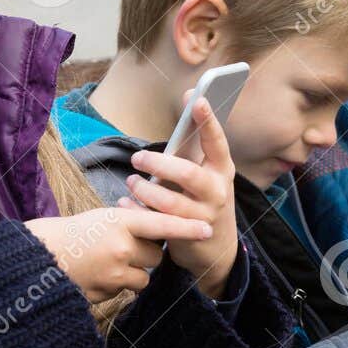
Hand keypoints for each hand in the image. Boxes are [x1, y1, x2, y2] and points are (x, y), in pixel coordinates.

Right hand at [25, 206, 214, 303]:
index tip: (208, 229)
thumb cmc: (73, 233)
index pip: (161, 224)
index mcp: (119, 222)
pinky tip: (100, 274)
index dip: (186, 228)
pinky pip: (127, 290)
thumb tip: (159, 230)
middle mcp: (120, 247)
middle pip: (156, 255)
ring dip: (135, 272)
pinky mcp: (107, 293)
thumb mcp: (102, 218)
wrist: (40, 257)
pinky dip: (119, 284)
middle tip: (123, 247)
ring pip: (144, 276)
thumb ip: (130, 223)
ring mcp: (114, 273)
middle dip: (146, 254)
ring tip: (110, 262)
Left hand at [117, 95, 239, 298]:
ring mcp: (204, 215)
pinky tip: (125, 204)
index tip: (198, 99)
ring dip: (143, 190)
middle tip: (137, 158)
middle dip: (158, 164)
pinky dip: (136, 211)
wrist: (218, 248)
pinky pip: (156, 221)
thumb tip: (187, 110)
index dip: (208, 120)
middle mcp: (218, 190)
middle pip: (187, 173)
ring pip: (168, 201)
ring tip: (131, 181)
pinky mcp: (188, 235)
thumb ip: (195, 152)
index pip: (217, 142)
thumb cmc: (205, 199)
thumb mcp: (208, 176)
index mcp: (223, 169)